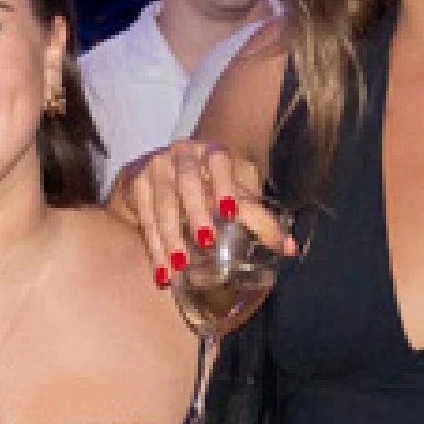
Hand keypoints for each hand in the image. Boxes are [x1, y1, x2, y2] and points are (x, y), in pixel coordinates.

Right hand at [116, 137, 287, 290]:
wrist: (155, 176)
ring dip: (171, 237)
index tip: (230, 211)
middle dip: (196, 213)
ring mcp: (154, 167)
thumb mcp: (230, 196)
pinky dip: (154, 248)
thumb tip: (290, 248)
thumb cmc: (203, 188)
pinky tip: (162, 271)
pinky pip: (144, 220)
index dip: (224, 185)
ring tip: (180, 265)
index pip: (220, 163)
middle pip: (187, 182)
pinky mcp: (134, 184)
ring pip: (162, 204)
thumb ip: (257, 218)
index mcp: (211, 153)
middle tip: (206, 241)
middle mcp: (181, 154)